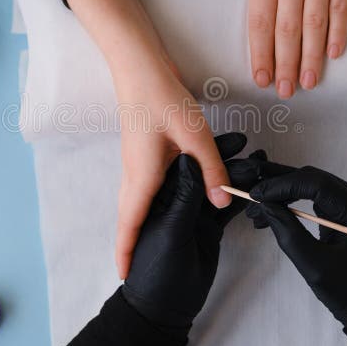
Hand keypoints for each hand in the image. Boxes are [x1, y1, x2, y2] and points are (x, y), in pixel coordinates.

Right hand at [66, 0, 235, 278]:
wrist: (140, 70)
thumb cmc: (163, 99)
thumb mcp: (195, 135)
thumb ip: (211, 170)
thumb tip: (223, 202)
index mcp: (142, 175)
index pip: (131, 222)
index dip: (126, 250)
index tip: (123, 275)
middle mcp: (133, 174)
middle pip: (130, 217)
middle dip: (130, 243)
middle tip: (133, 268)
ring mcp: (134, 164)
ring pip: (136, 203)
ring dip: (138, 224)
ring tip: (146, 245)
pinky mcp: (141, 155)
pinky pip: (144, 188)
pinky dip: (149, 203)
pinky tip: (169, 203)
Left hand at [122, 134, 247, 327]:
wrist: (164, 309)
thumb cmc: (159, 271)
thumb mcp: (173, 232)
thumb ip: (185, 198)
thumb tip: (194, 163)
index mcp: (156, 197)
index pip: (182, 166)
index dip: (203, 151)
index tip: (224, 136)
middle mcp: (173, 200)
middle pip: (201, 173)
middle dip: (225, 161)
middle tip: (250, 147)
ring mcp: (191, 214)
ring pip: (214, 188)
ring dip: (235, 177)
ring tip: (258, 162)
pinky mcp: (205, 228)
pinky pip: (224, 208)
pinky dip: (239, 198)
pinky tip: (255, 186)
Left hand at [186, 0, 346, 97]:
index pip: (259, 19)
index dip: (259, 52)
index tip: (260, 78)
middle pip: (286, 27)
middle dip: (285, 63)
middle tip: (285, 92)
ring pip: (314, 22)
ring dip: (312, 56)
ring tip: (309, 82)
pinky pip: (340, 6)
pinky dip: (338, 32)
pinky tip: (333, 55)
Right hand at [246, 166, 346, 326]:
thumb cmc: (346, 290)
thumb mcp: (313, 265)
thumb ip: (288, 232)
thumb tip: (264, 205)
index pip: (317, 184)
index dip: (283, 185)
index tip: (256, 195)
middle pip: (314, 178)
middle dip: (279, 184)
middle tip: (251, 196)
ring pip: (311, 183)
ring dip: (282, 191)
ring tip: (257, 208)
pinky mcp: (344, 207)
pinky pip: (314, 194)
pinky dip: (291, 199)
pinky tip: (272, 209)